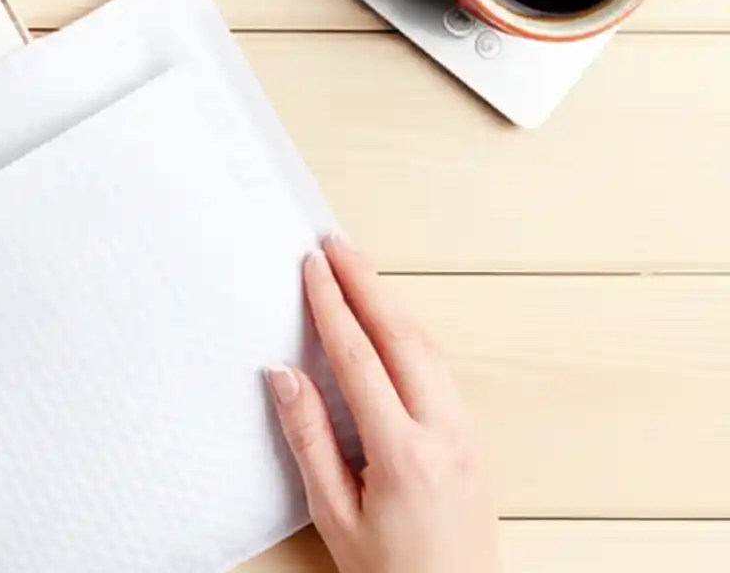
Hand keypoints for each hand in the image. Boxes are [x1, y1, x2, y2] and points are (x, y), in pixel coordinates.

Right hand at [267, 236, 500, 572]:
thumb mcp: (335, 515)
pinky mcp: (474, 440)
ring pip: (429, 347)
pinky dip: (411, 334)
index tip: (311, 268)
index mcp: (404, 452)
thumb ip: (309, 440)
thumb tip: (284, 377)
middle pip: (402, 336)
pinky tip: (393, 323)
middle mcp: (445, 433)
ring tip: (359, 270)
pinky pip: (441, 370)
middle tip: (336, 244)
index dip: (331, 306)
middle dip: (367, 282)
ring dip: (392, 302)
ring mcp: (467, 434)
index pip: (360, 358)